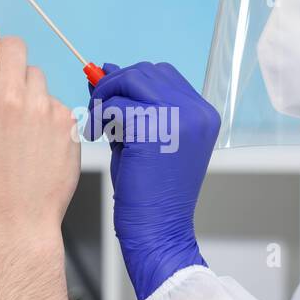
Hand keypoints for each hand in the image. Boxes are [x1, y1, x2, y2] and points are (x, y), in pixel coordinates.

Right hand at [0, 22, 79, 242]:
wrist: (15, 220)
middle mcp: (8, 94)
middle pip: (15, 45)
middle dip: (9, 58)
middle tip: (7, 81)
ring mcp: (42, 106)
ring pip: (37, 75)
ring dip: (30, 89)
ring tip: (23, 126)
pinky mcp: (66, 120)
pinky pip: (56, 102)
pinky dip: (49, 116)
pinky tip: (41, 143)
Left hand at [85, 62, 219, 299]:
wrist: (158, 231)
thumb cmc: (149, 193)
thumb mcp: (144, 140)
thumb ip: (132, 106)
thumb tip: (106, 69)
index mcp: (202, 115)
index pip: (163, 75)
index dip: (130, 81)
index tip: (109, 97)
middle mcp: (196, 112)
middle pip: (146, 71)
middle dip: (116, 85)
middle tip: (99, 110)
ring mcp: (179, 118)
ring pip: (130, 80)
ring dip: (106, 97)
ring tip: (99, 125)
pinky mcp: (155, 130)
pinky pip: (117, 105)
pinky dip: (101, 115)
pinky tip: (97, 134)